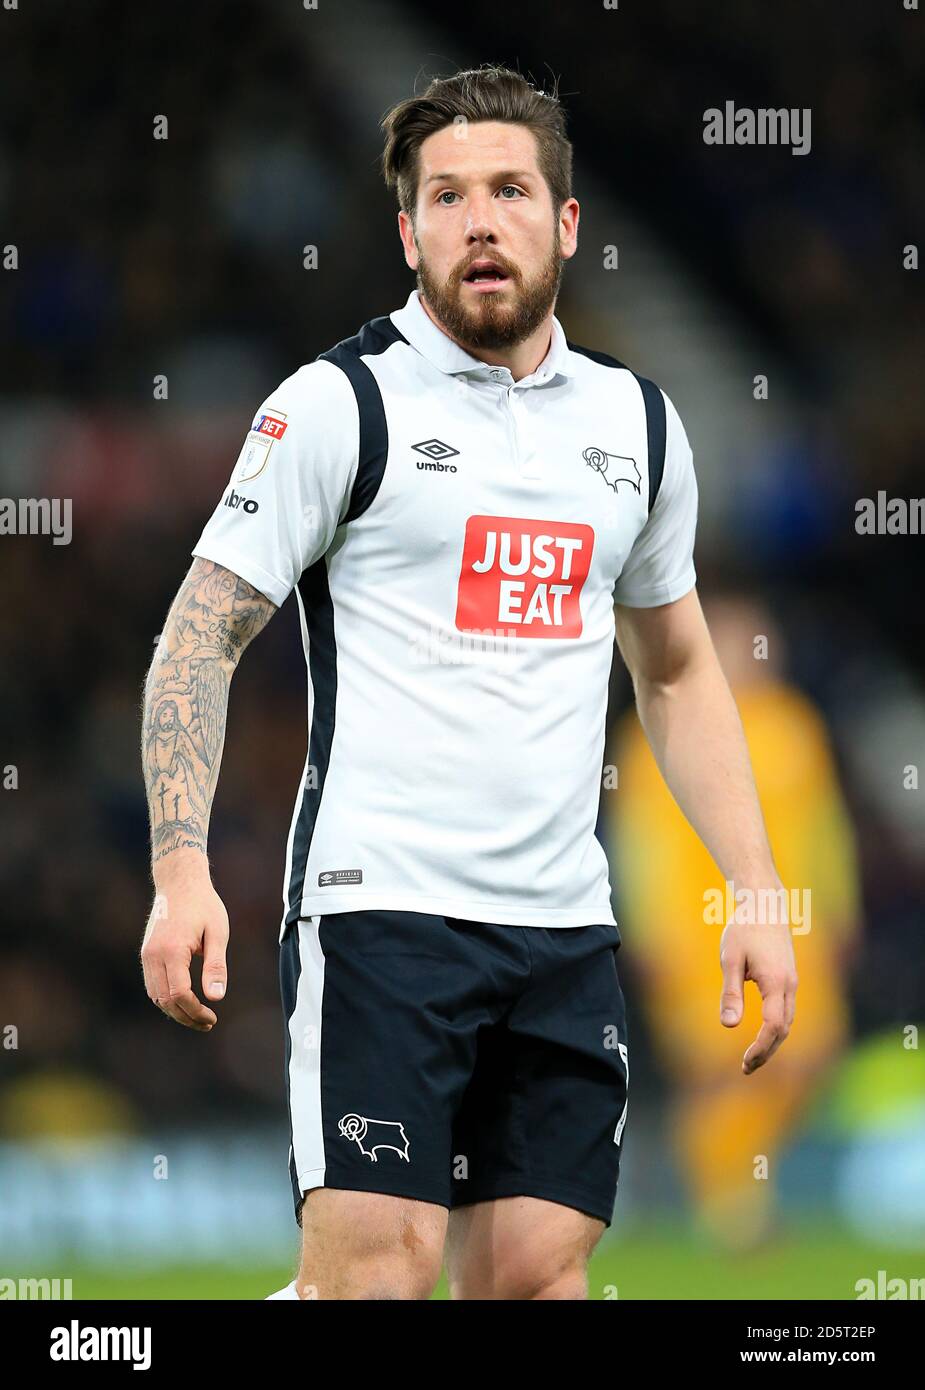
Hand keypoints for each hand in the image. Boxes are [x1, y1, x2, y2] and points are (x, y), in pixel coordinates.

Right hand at [141, 876, 228, 1030]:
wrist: (180, 881)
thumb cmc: (204, 905)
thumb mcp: (218, 933)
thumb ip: (216, 966)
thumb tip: (216, 997)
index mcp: (172, 950)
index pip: (179, 994)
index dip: (195, 1011)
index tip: (212, 1018)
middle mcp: (154, 955)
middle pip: (165, 1000)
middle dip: (186, 1016)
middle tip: (208, 1023)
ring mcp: (147, 954)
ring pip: (155, 995)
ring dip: (174, 1010)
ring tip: (198, 1016)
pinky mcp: (146, 953)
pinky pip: (152, 985)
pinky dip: (166, 998)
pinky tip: (184, 1001)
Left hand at [719, 895, 797, 1074]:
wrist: (764, 904)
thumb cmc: (744, 929)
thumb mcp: (730, 959)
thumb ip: (731, 993)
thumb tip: (729, 1025)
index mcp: (776, 982)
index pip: (774, 1027)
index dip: (761, 1048)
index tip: (744, 1063)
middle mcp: (790, 985)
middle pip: (784, 1029)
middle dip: (767, 1052)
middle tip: (746, 1068)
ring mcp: (792, 982)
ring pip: (788, 1021)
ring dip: (773, 1042)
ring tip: (752, 1058)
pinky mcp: (789, 978)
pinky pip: (786, 1011)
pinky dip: (776, 1028)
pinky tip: (763, 1035)